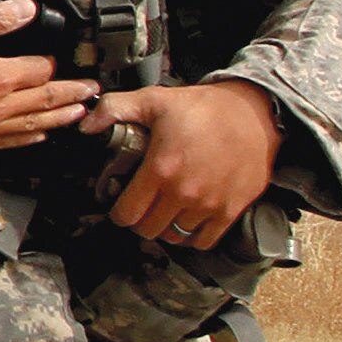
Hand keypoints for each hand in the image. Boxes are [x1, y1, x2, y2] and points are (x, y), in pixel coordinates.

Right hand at [0, 0, 97, 154]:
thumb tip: (24, 9)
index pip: (40, 68)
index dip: (50, 61)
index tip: (55, 58)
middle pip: (47, 99)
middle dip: (73, 93)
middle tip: (92, 91)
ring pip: (35, 124)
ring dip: (61, 117)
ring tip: (79, 114)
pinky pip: (11, 142)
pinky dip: (30, 138)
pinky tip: (38, 136)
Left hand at [95, 78, 281, 245]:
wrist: (254, 112)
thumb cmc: (205, 107)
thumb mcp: (154, 99)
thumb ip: (115, 109)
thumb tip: (87, 125)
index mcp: (161, 169)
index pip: (126, 214)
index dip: (119, 211)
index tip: (122, 203)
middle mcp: (184, 192)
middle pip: (147, 230)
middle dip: (140, 220)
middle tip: (143, 206)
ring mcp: (209, 204)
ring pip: (174, 237)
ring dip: (166, 228)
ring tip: (166, 211)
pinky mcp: (231, 210)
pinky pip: (204, 242)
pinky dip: (193, 236)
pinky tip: (189, 220)